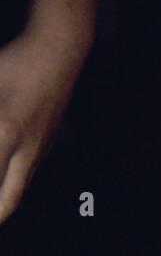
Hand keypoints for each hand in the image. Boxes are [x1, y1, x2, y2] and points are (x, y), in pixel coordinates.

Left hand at [0, 27, 87, 223]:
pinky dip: (11, 183)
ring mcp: (39, 147)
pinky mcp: (44, 141)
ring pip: (19, 186)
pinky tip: (4, 181)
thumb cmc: (17, 62)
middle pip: (9, 199)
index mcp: (6, 132)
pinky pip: (26, 172)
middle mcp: (27, 148)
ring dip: (4, 203)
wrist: (60, 52)